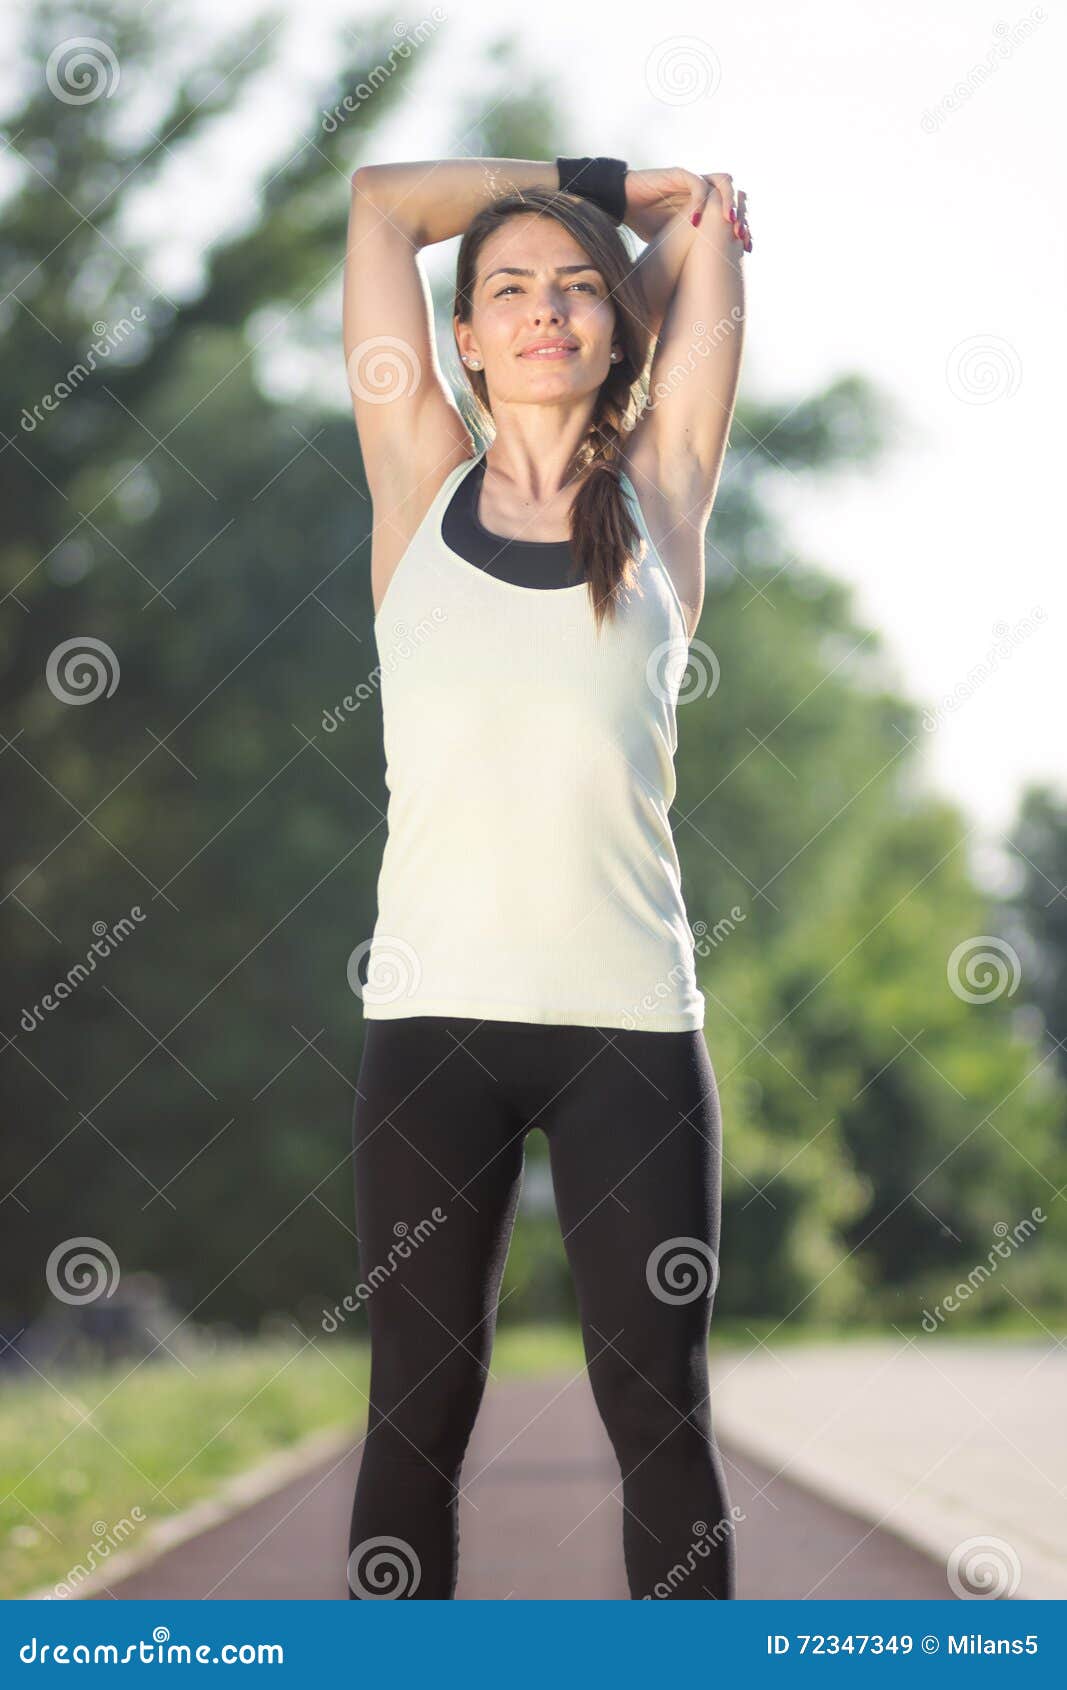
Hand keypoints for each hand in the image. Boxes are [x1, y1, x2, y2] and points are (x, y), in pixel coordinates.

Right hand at [624, 168, 751, 251]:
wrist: (623, 204)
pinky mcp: (679, 175)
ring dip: (728, 202)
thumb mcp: (676, 242)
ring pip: (723, 183)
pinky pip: (698, 184)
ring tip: (727, 224)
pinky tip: (695, 222)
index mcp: (709, 205)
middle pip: (736, 195)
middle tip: (741, 237)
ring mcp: (693, 180)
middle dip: (742, 216)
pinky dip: (700, 201)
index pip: (736, 212)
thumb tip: (707, 284)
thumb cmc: (647, 223)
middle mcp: (705, 190)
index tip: (747, 249)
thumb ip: (695, 250)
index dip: (745, 228)